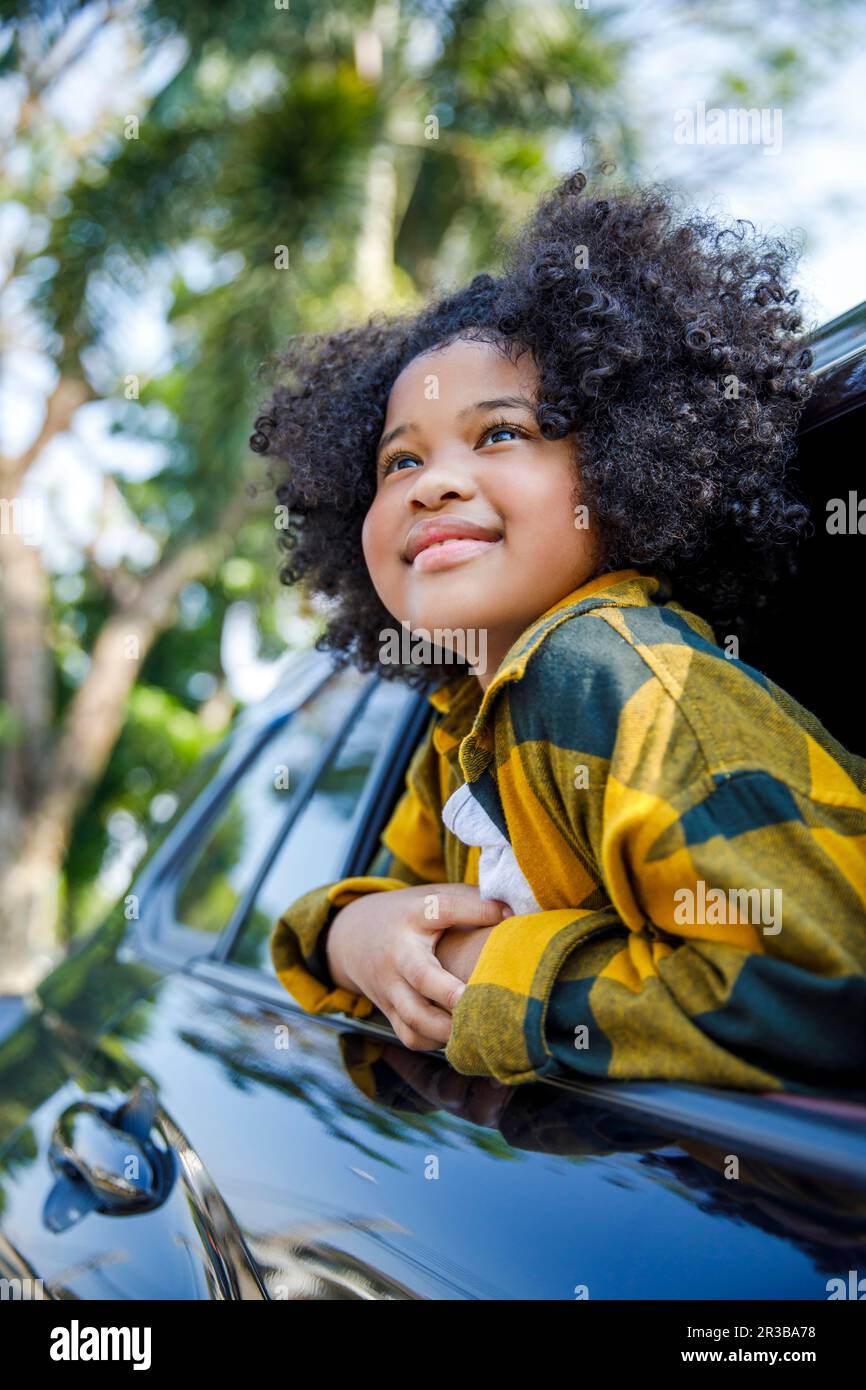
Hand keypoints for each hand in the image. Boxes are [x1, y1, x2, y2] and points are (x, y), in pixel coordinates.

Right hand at [325, 883, 510, 1051]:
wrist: (352, 938)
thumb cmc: (411, 916)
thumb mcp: (434, 897)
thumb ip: (472, 901)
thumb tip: (518, 913)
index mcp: (414, 916)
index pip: (443, 908)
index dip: (477, 910)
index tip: (507, 916)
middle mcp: (399, 953)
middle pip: (422, 975)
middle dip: (452, 993)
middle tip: (482, 1000)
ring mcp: (391, 986)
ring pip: (415, 1017)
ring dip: (448, 1028)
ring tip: (479, 1027)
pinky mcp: (389, 1011)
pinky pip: (410, 1036)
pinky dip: (435, 1042)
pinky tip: (459, 1036)